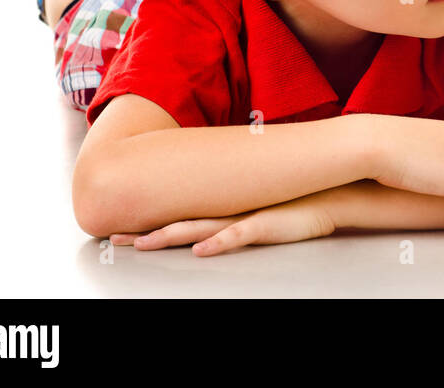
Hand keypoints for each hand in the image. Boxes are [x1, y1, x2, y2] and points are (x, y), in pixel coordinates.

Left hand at [109, 189, 340, 256]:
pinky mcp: (264, 225)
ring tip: (144, 244)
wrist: (328, 195)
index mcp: (223, 208)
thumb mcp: (258, 209)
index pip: (179, 216)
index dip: (150, 223)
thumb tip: (210, 226)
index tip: (123, 229)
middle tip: (115, 238)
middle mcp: (227, 211)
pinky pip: (236, 235)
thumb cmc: (294, 203)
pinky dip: (217, 242)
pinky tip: (200, 249)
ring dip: (170, 236)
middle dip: (146, 232)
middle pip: (179, 223)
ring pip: (199, 228)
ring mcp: (243, 217)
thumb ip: (235, 216)